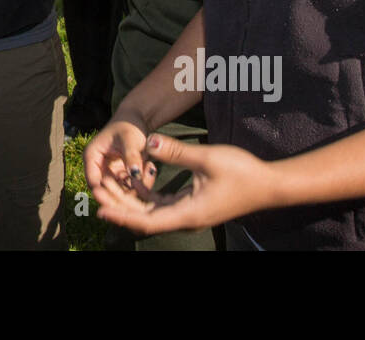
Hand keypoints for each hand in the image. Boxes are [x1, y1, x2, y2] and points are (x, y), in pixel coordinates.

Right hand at [83, 116, 154, 199]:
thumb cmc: (130, 125)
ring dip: (136, 186)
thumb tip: (135, 175)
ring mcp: (110, 172)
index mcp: (92, 157)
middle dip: (127, 190)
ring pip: (121, 190)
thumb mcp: (130, 139)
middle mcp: (98, 167)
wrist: (136, 120)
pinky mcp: (121, 174)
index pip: (94, 183)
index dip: (108, 193)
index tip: (129, 194)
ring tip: (150, 167)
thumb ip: (131, 156)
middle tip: (145, 182)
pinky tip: (151, 167)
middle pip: (108, 190)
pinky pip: (130, 186)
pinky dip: (141, 181)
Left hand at [91, 134, 276, 236]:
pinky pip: (162, 204)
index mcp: (187, 213)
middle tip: (96, 189)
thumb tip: (149, 142)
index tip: (99, 207)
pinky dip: (146, 196)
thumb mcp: (206, 158)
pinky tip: (134, 181)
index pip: (145, 221)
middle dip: (118, 205)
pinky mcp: (192, 205)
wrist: (268, 185)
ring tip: (108, 184)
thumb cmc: (242, 172)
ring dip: (130, 200)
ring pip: (151, 212)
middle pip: (143, 218)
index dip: (121, 215)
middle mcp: (185, 218)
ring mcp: (188, 213)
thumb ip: (175, 152)